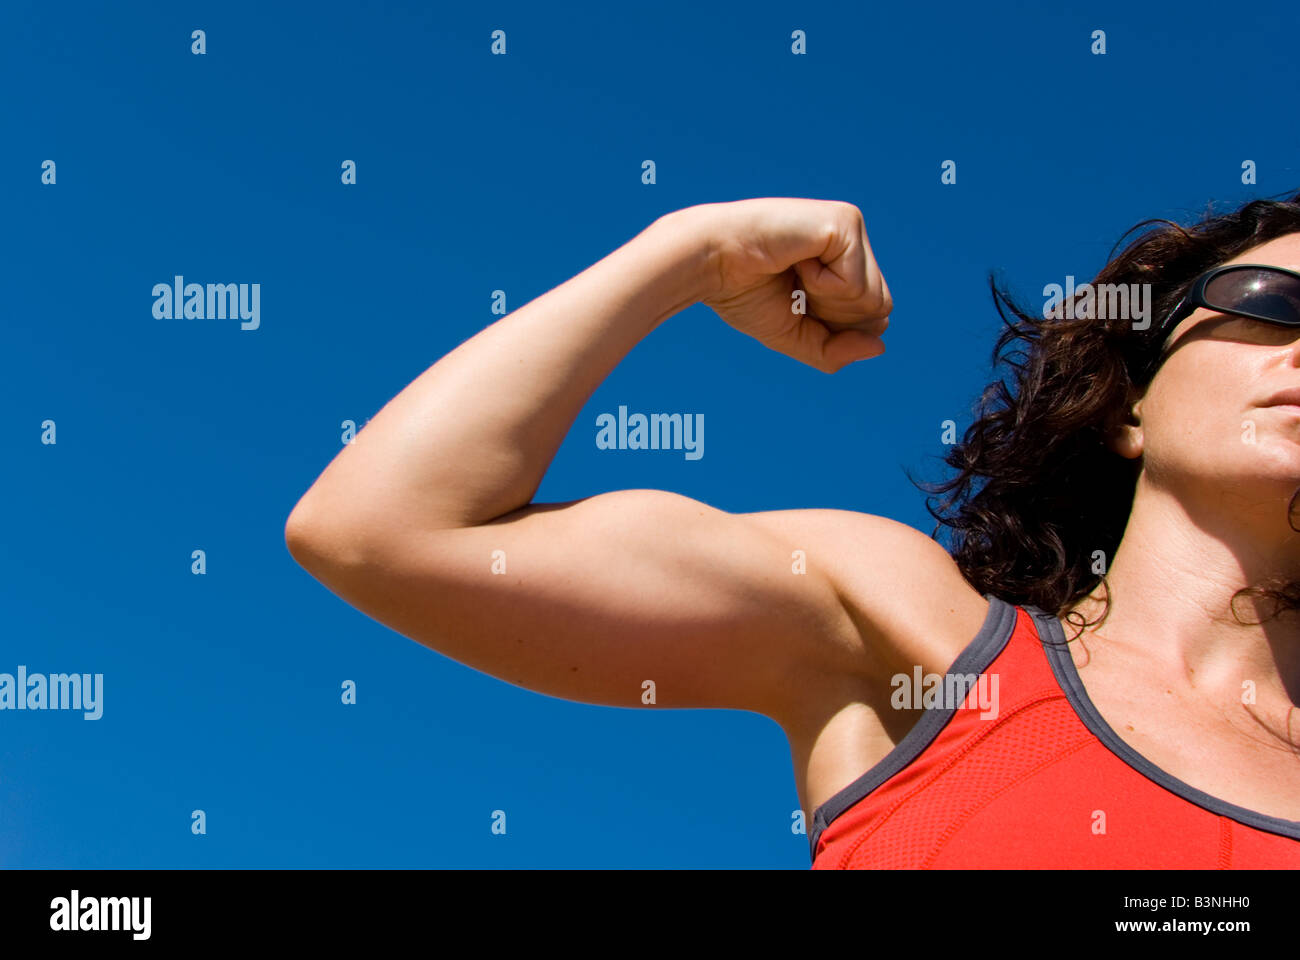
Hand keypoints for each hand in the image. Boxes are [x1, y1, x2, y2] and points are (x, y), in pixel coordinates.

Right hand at [673, 198, 892, 372]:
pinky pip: (856, 285)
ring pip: (874, 299)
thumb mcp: (794, 334)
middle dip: (834, 318)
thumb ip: (835, 349)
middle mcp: (853, 241)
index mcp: (843, 262)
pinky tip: (796, 261)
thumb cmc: (742, 292)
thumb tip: (880, 347)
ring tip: (794, 272)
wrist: (709, 262)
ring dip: (827, 302)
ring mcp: (852, 227)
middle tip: (793, 287)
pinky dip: (822, 287)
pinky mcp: (846, 222)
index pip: (873, 316)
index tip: (794, 303)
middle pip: (880, 309)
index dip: (834, 329)